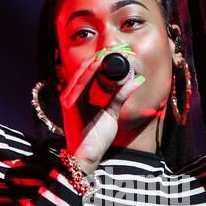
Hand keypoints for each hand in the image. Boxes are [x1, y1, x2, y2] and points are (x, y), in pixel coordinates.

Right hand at [57, 45, 145, 171]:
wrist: (87, 157)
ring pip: (80, 74)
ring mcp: (68, 100)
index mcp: (78, 97)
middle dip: (98, 58)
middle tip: (113, 48)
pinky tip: (97, 64)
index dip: (100, 61)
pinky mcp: (69, 105)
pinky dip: (88, 73)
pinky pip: (79, 85)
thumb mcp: (112, 113)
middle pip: (83, 70)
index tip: (115, 52)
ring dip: (94, 61)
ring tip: (106, 51)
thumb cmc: (97, 138)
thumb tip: (137, 79)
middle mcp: (71, 96)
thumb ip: (121, 95)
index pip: (88, 73)